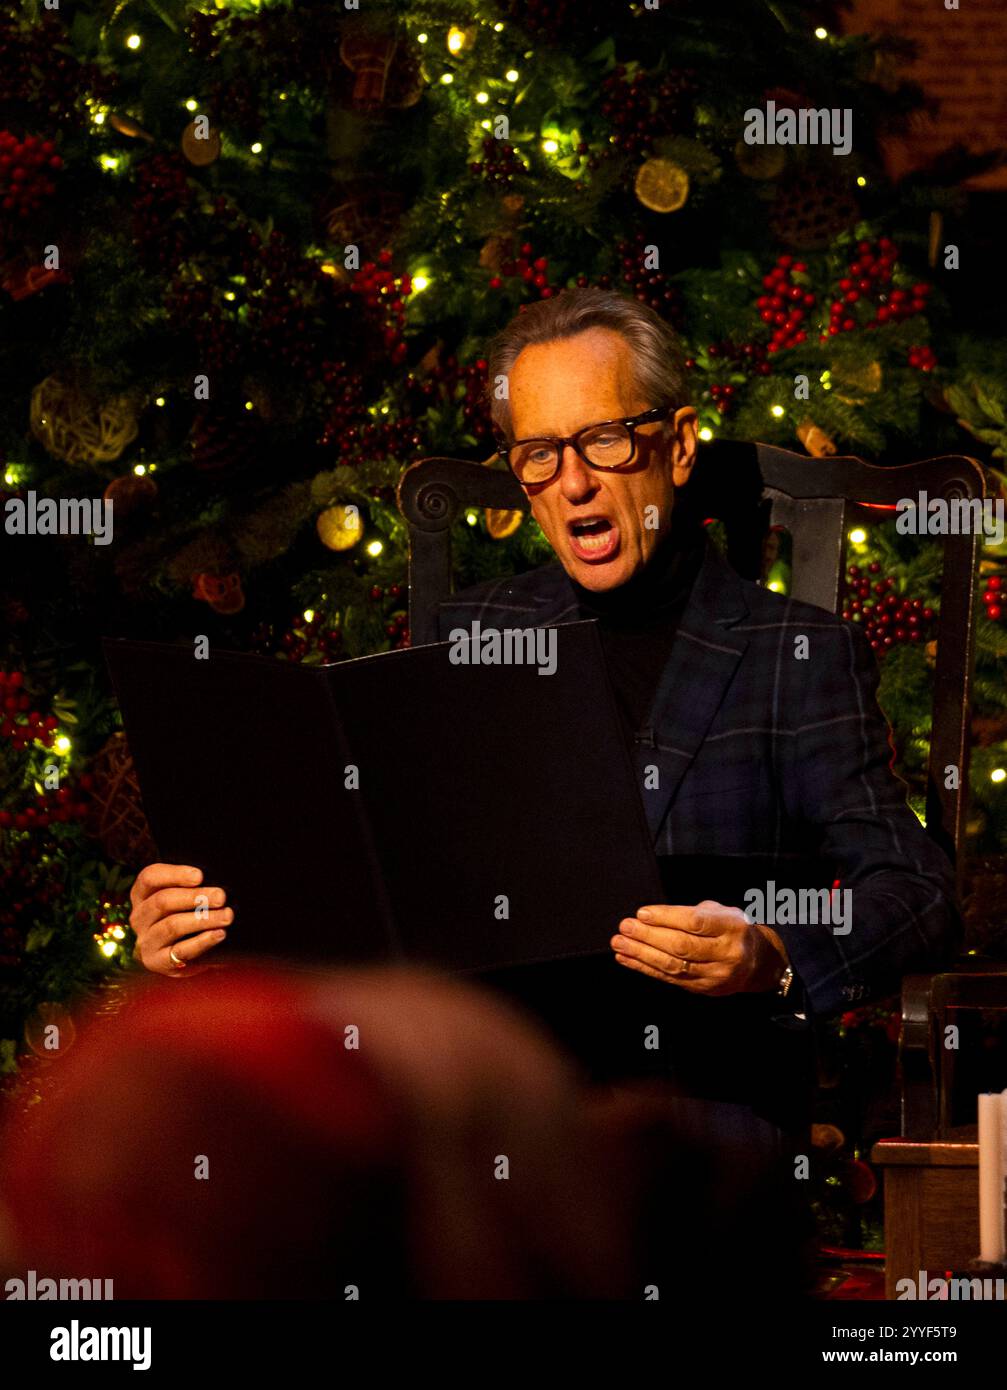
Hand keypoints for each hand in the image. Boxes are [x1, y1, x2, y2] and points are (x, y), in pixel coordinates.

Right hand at [129, 862, 232, 977]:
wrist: (183, 957)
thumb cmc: (186, 916)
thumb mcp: (182, 898)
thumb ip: (191, 886)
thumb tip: (217, 876)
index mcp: (141, 895)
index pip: (150, 877)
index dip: (174, 874)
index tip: (200, 876)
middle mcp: (139, 917)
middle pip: (163, 901)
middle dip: (195, 897)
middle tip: (221, 896)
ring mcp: (146, 941)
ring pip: (172, 926)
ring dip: (202, 919)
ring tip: (227, 916)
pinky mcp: (157, 962)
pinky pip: (180, 950)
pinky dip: (202, 941)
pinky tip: (219, 934)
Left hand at [609, 899, 788, 995]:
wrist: (758, 962)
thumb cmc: (732, 929)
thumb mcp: (720, 912)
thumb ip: (690, 913)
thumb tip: (649, 916)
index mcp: (732, 927)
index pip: (695, 923)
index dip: (666, 918)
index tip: (642, 913)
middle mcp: (726, 953)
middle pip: (682, 946)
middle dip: (648, 937)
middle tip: (625, 927)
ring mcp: (715, 975)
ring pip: (673, 966)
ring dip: (641, 955)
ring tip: (620, 944)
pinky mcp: (703, 989)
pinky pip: (669, 979)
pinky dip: (645, 968)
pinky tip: (627, 959)